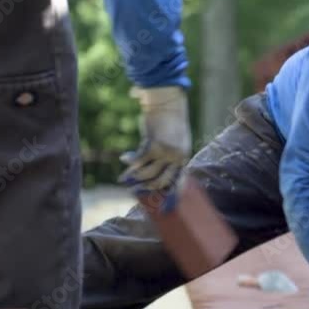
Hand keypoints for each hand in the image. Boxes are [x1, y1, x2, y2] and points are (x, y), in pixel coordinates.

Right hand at [119, 86, 191, 205]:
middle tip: (133, 190)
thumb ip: (168, 154)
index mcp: (184, 156)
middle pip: (160, 182)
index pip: (178, 180)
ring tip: (124, 176)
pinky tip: (124, 157)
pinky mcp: (153, 147)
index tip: (165, 207)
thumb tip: (150, 170)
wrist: (168, 102)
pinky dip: (130, 161)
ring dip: (134, 176)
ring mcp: (166, 153)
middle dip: (146, 188)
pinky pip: (138, 161)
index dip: (171, 194)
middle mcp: (177, 157)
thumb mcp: (174, 138)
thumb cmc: (170, 119)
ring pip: (146, 173)